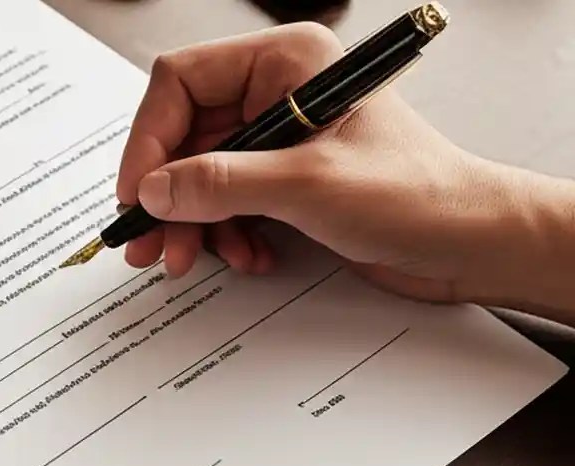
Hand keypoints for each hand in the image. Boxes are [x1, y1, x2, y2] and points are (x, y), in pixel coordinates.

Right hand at [116, 23, 574, 320]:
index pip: (182, 81)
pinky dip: (223, 234)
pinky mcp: (284, 178)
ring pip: (198, 175)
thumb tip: (154, 190)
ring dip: (191, 222)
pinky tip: (245, 256)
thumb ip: (222, 183)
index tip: (138, 194)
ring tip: (191, 259)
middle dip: (167, 194)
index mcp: (286, 62)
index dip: (150, 138)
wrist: (471, 243)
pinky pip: (225, 201)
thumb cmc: (418, 194)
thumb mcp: (309, 187)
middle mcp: (277, 91)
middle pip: (183, 135)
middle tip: (148, 243)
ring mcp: (279, 137)